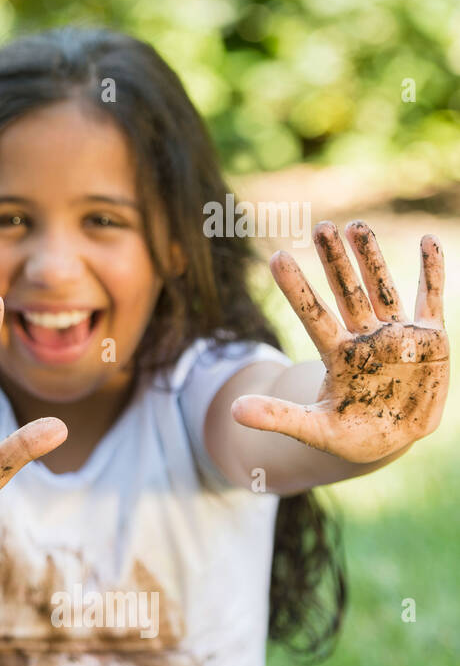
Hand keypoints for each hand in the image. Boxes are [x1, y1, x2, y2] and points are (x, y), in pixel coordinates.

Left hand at [232, 221, 448, 462]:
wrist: (392, 440)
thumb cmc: (351, 435)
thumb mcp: (315, 430)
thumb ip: (278, 418)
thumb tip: (233, 412)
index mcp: (337, 355)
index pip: (313, 315)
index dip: (297, 288)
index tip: (277, 257)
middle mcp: (365, 338)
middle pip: (347, 293)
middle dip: (335, 262)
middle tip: (321, 227)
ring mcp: (396, 335)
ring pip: (383, 289)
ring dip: (373, 258)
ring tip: (357, 226)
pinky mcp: (430, 339)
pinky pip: (431, 299)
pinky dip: (432, 272)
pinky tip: (429, 240)